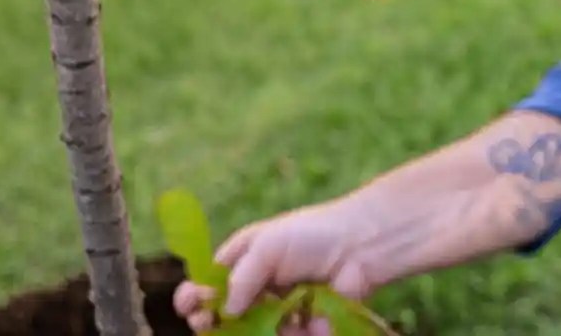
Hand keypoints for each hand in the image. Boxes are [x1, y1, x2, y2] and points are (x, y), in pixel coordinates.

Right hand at [173, 194, 381, 333]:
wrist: (365, 244)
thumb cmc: (315, 234)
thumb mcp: (269, 244)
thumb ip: (242, 276)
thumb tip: (226, 310)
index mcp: (243, 259)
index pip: (206, 284)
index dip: (196, 298)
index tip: (195, 308)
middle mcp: (258, 285)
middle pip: (226, 318)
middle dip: (224, 327)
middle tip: (229, 325)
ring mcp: (281, 306)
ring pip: (259, 334)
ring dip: (272, 333)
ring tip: (293, 324)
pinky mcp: (306, 322)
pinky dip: (304, 333)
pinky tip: (317, 323)